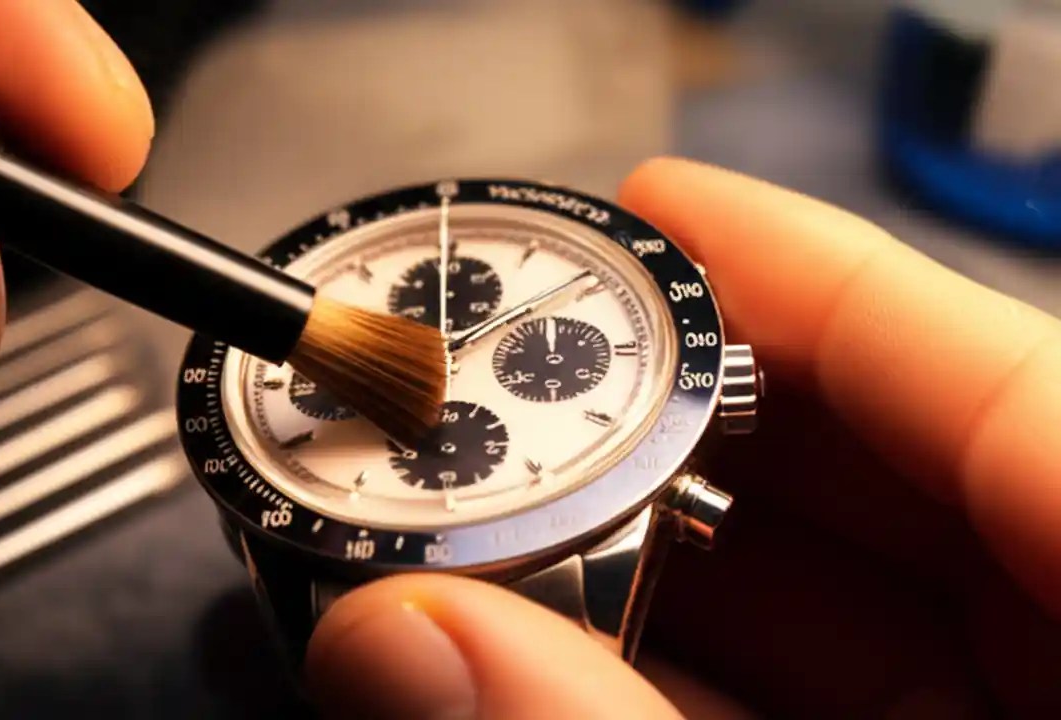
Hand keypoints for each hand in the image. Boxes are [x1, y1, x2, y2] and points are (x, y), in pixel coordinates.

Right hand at [302, 158, 1060, 718]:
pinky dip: (696, 674)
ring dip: (661, 565)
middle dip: (688, 431)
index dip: (805, 272)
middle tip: (532, 406)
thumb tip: (408, 642)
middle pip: (899, 471)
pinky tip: (568, 662)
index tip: (649, 209)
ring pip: (852, 593)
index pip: (1004, 374)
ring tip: (513, 536)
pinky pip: (846, 694)